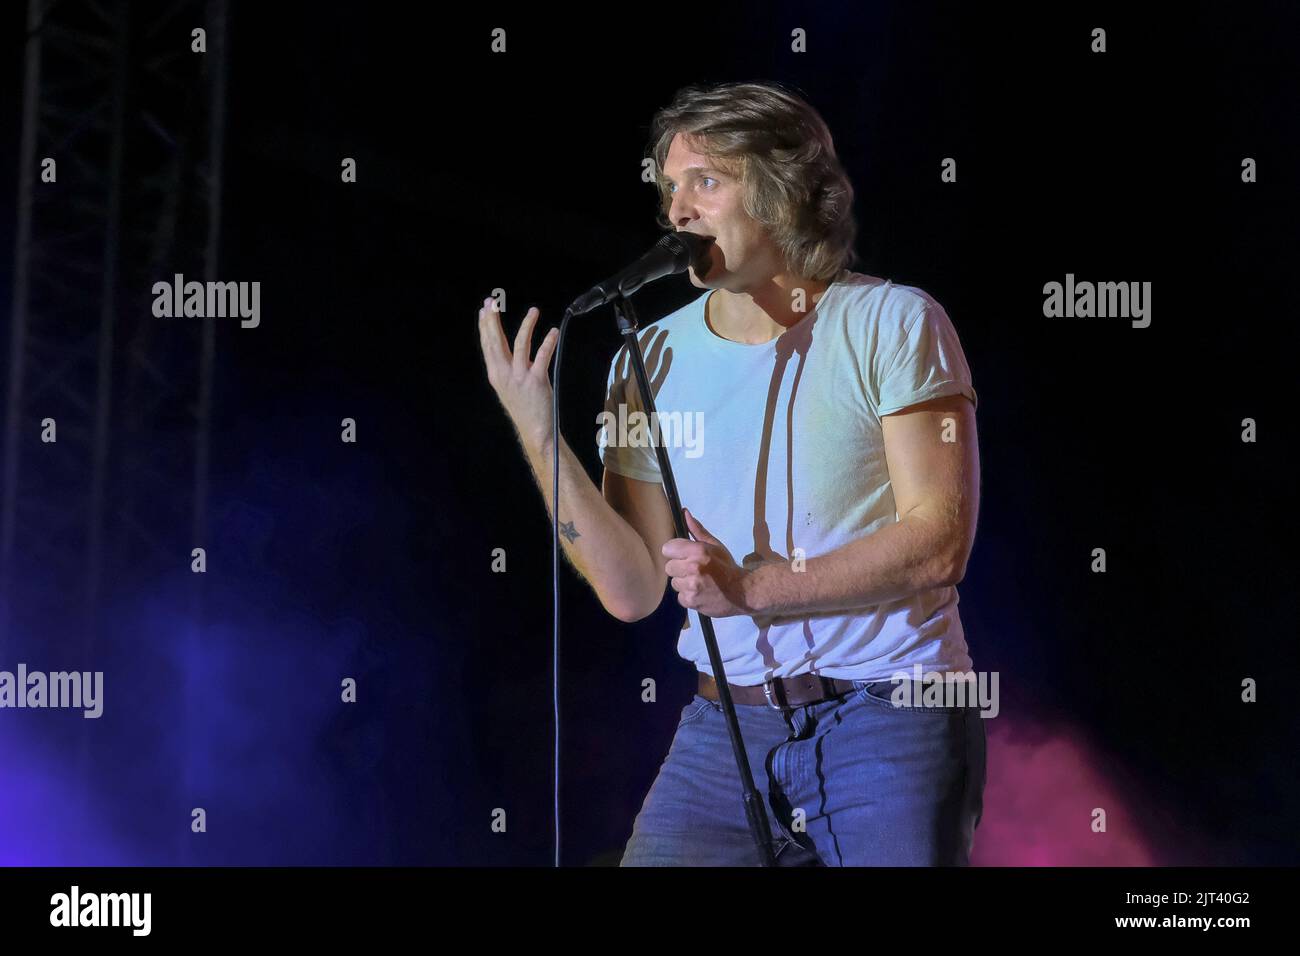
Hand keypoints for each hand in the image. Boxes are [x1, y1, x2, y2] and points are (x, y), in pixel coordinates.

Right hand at [477, 298, 558, 451]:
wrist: (535, 430)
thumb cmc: (523, 407)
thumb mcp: (507, 386)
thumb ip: (504, 367)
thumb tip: (504, 349)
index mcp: (495, 374)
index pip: (487, 345)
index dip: (485, 325)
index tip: (484, 309)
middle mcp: (503, 374)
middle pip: (496, 341)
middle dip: (493, 320)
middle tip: (493, 301)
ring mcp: (519, 377)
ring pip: (519, 345)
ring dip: (526, 325)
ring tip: (534, 311)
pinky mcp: (536, 381)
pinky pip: (542, 356)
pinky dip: (548, 342)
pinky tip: (552, 331)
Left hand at [662, 508, 756, 618]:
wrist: (742, 591)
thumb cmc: (727, 566)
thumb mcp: (715, 545)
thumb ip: (697, 530)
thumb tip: (684, 512)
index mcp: (698, 551)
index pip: (667, 548)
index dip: (675, 552)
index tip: (683, 556)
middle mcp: (692, 567)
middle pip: (669, 567)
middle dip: (679, 568)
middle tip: (693, 570)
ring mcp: (691, 586)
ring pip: (674, 583)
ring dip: (684, 583)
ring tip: (698, 582)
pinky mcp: (691, 601)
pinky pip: (680, 596)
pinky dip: (688, 596)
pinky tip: (700, 593)